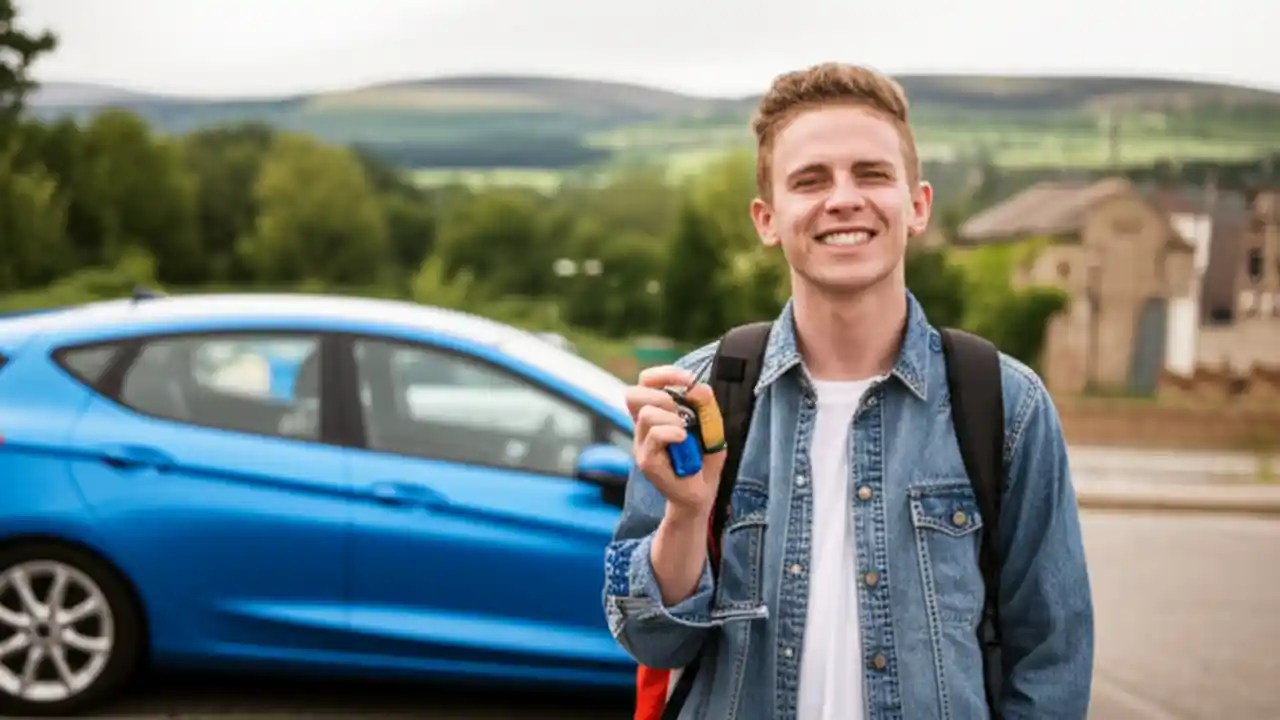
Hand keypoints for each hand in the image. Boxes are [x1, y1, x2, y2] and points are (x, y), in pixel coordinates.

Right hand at [626, 365, 725, 520]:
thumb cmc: (703, 459)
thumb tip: (696, 386)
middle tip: (682, 412)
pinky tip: (683, 440)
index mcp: (655, 412)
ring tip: (685, 431)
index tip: (688, 379)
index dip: (663, 373)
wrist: (701, 494)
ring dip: (671, 416)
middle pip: (633, 393)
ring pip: (646, 414)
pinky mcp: (647, 461)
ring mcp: (642, 444)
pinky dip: (672, 432)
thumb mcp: (712, 427)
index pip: (645, 381)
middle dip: (662, 394)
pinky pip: (654, 436)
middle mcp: (642, 427)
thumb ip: (706, 405)